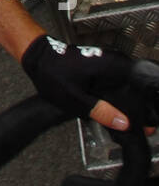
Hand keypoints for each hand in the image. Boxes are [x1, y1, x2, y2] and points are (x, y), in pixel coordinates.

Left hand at [22, 36, 157, 133]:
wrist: (39, 57)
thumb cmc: (52, 73)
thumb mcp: (75, 99)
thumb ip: (101, 112)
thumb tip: (123, 123)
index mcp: (113, 67)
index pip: (141, 88)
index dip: (143, 109)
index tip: (145, 125)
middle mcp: (116, 62)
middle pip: (137, 90)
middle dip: (135, 110)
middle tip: (135, 128)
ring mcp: (111, 63)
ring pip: (128, 89)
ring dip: (125, 105)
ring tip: (121, 121)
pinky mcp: (105, 67)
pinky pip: (118, 85)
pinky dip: (116, 98)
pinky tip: (110, 111)